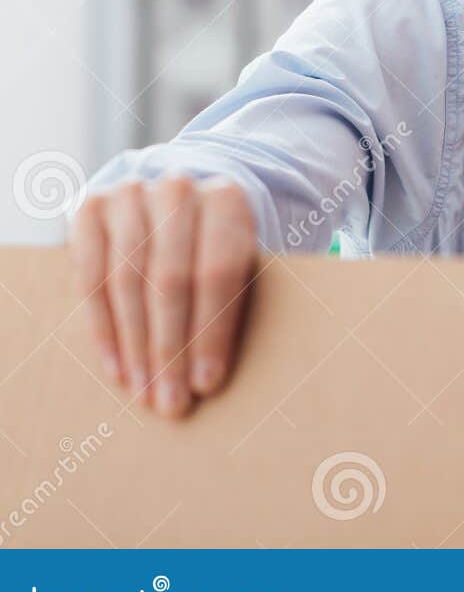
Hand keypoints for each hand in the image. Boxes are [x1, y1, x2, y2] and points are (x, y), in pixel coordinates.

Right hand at [68, 176, 257, 416]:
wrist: (180, 200)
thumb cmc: (219, 246)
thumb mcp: (243, 262)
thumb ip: (235, 304)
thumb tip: (210, 379)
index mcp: (228, 198)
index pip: (218, 272)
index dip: (210, 332)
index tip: (206, 382)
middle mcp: (178, 189)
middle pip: (170, 281)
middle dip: (169, 349)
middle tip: (170, 401)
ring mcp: (131, 194)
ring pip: (127, 282)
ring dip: (135, 347)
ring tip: (145, 392)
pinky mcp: (92, 208)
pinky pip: (91, 278)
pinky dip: (103, 329)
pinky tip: (117, 368)